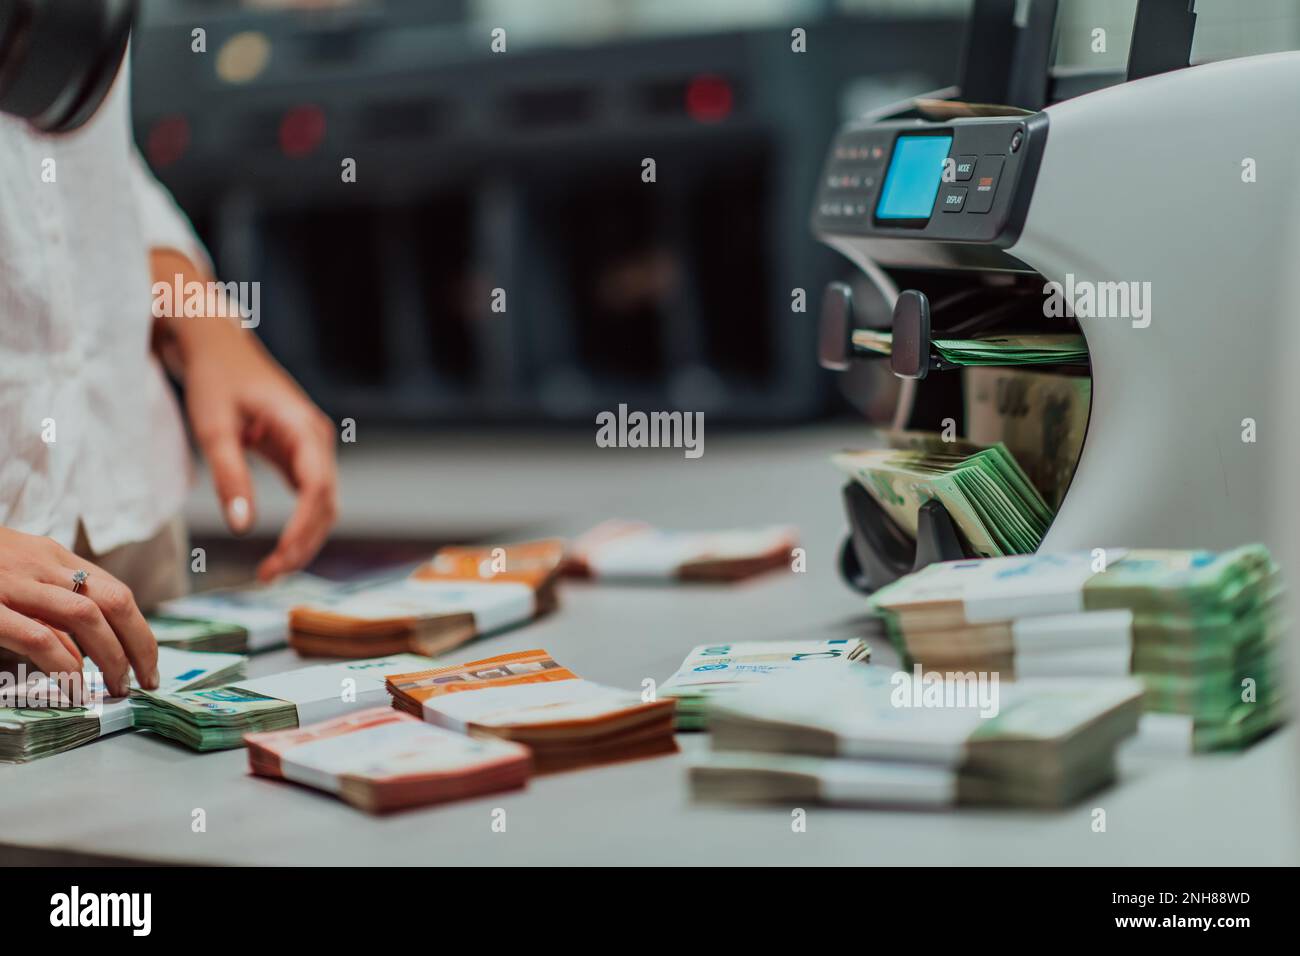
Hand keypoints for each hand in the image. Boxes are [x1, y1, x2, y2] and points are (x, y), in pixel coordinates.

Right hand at [0, 527, 158, 695]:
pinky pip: (38, 635)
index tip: (147, 660)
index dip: (138, 629)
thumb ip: (46, 595)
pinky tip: (73, 687)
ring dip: (110, 656)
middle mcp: (39, 565)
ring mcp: (12, 584)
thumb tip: (82, 643)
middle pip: (113, 601)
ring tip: (115, 686)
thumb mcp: (12, 569)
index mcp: (49, 555)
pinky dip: (63, 664)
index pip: (114, 590)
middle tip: (144, 680)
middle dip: (139, 644)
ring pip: (85, 616)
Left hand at [150, 250, 338, 581]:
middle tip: (268, 576)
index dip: (302, 529)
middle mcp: (318, 439)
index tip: (277, 558)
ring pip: (324, 505)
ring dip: (304, 539)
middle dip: (303, 544)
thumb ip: (229, 476)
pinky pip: (312, 497)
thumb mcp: (214, 428)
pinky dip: (300, 525)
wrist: (217, 344)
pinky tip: (280, 548)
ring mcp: (313, 447)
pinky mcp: (301, 453)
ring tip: (272, 569)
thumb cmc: (215, 380)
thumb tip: (242, 527)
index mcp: (304, 428)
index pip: (318, 490)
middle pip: (327, 504)